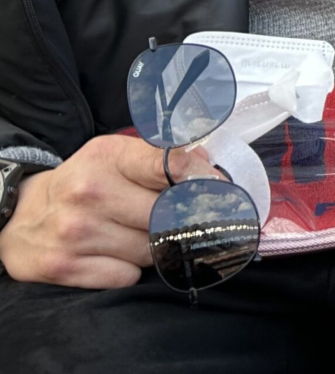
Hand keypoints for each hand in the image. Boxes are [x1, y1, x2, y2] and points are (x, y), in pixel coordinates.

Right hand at [0, 135, 219, 287]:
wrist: (19, 219)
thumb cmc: (81, 184)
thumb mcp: (113, 157)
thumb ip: (161, 158)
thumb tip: (208, 164)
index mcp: (107, 157)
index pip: (173, 166)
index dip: (204, 181)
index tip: (218, 190)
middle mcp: (90, 192)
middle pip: (169, 215)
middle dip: (184, 220)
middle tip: (188, 221)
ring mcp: (77, 232)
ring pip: (152, 250)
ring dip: (158, 248)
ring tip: (142, 235)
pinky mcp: (66, 267)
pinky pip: (128, 276)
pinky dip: (131, 270)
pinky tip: (118, 255)